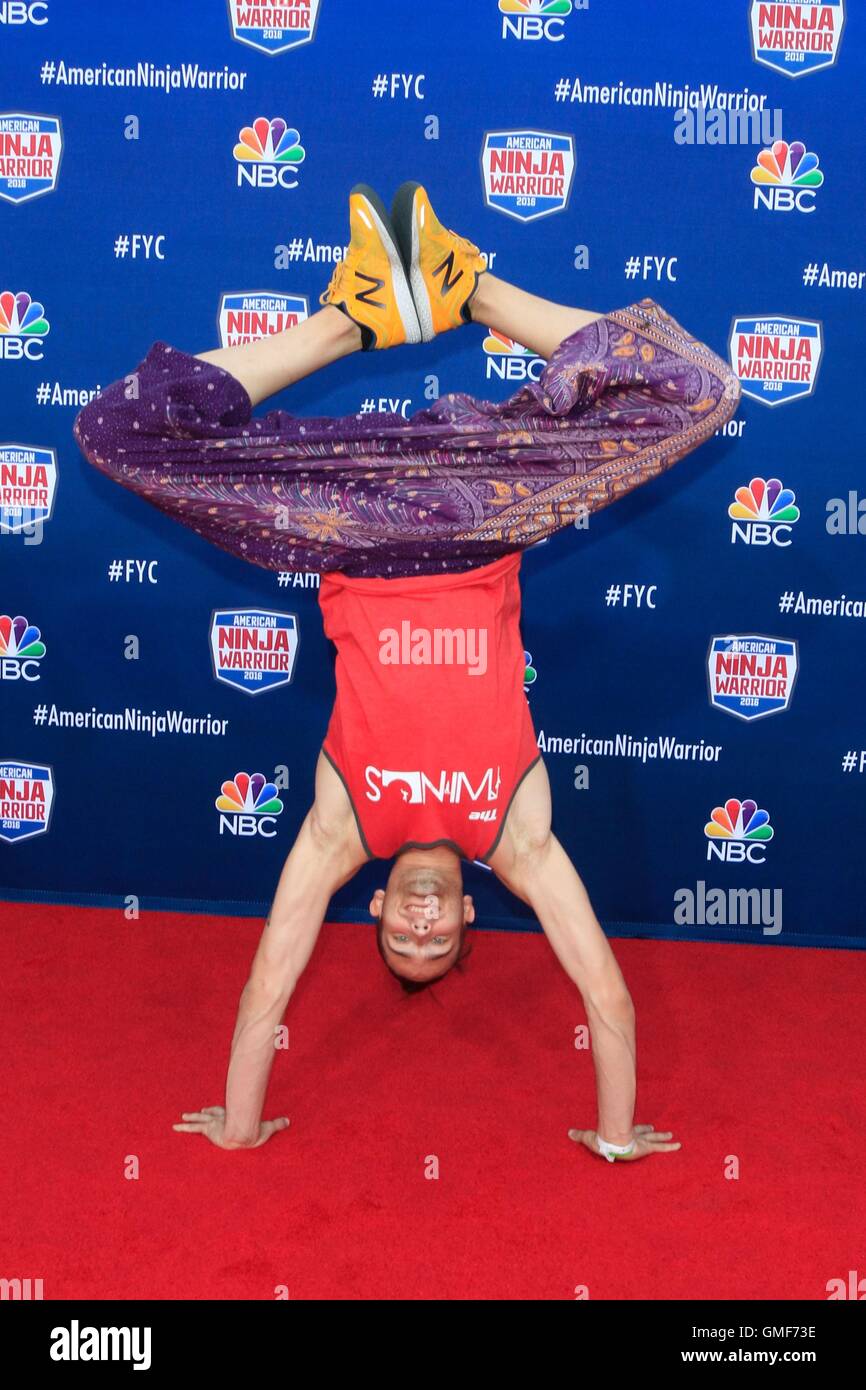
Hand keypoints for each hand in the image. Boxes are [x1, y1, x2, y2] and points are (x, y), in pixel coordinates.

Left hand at [172, 1105, 289, 1149]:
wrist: (244, 1134)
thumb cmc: (254, 1132)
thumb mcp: (267, 1129)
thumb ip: (277, 1124)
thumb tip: (289, 1121)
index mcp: (234, 1117)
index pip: (224, 1113)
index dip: (218, 1111)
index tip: (211, 1110)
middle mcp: (223, 1118)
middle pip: (212, 1114)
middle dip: (205, 1113)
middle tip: (198, 1111)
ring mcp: (214, 1123)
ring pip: (200, 1120)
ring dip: (190, 1118)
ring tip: (180, 1118)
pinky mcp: (208, 1129)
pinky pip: (193, 1128)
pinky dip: (184, 1126)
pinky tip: (175, 1126)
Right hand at [568, 1123, 680, 1161]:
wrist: (611, 1142)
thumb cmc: (601, 1140)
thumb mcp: (588, 1138)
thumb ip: (580, 1136)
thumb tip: (568, 1133)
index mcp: (622, 1135)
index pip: (632, 1131)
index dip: (638, 1129)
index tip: (646, 1126)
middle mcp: (634, 1137)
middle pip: (645, 1133)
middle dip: (651, 1132)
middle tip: (657, 1129)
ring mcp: (641, 1142)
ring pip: (655, 1140)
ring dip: (663, 1138)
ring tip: (674, 1137)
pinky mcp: (646, 1147)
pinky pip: (661, 1148)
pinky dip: (670, 1147)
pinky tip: (679, 1145)